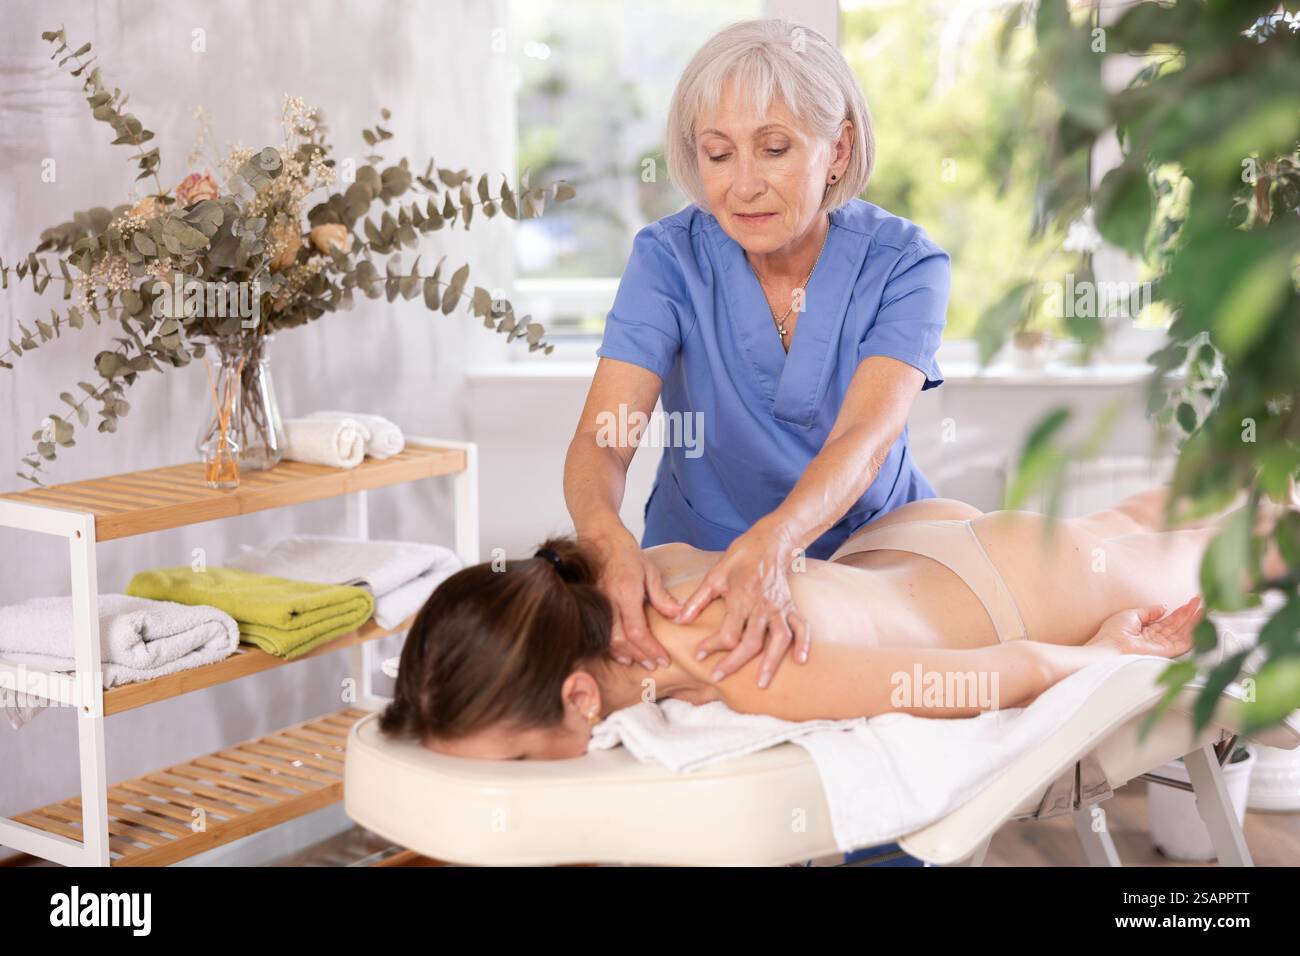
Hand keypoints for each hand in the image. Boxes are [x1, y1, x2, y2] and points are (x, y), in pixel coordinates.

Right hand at [583, 525, 679, 669]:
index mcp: (625, 593)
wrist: (601, 539)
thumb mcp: (650, 572)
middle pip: (621, 641)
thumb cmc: (627, 554)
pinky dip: (612, 647)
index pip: (637, 631)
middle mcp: (609, 602)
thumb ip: (662, 597)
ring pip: (608, 641)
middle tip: (654, 665)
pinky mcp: (593, 607)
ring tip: (640, 661)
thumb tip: (678, 616)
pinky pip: (601, 633)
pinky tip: (623, 652)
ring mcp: (598, 605)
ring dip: (625, 654)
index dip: (650, 649)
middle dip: (639, 656)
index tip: (663, 659)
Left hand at [673, 521, 810, 687]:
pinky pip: (801, 627)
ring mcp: (780, 607)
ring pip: (779, 640)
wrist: (770, 541)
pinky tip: (800, 660)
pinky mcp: (791, 606)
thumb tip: (678, 620)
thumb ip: (697, 600)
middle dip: (734, 663)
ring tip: (761, 683)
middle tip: (718, 678)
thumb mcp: (714, 576)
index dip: (712, 646)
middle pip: (751, 642)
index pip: (728, 632)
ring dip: (771, 662)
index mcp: (741, 599)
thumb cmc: (740, 558)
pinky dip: (803, 643)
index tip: (699, 655)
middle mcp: (762, 606)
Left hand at [1087, 595, 1203, 657]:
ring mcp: (1162, 646)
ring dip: (1194, 620)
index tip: (1189, 602)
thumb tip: (1164, 608)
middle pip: (1178, 626)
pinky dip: (1194, 633)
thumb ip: (1149, 611)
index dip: (1179, 611)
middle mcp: (1156, 640)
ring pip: (1184, 633)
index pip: (1168, 621)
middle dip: (1189, 613)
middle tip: (1200, 601)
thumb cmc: (1113, 632)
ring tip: (1204, 608)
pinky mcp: (1167, 652)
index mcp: (1147, 632)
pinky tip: (1200, 623)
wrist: (1110, 645)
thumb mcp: (1132, 615)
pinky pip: (1185, 643)